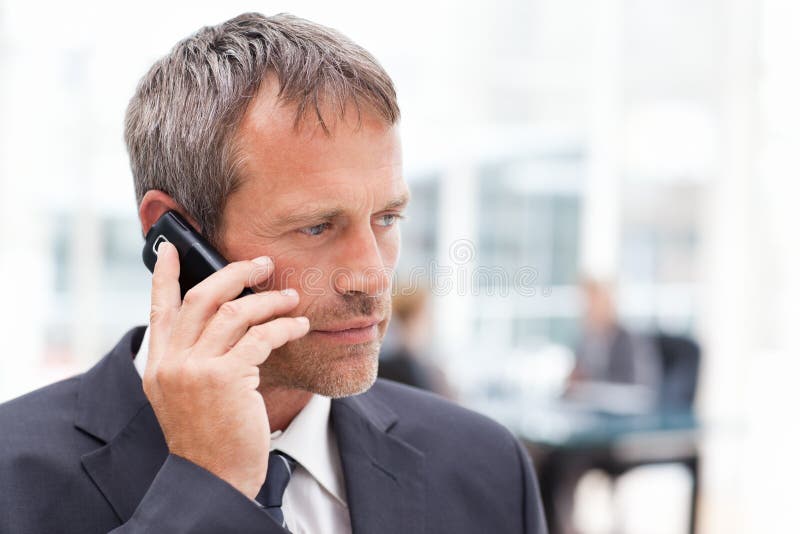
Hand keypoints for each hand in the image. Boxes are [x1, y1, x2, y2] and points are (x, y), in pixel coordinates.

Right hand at [143, 241, 309, 498]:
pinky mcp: (225, 377)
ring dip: (269, 300)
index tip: (173, 247)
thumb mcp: (187, 397)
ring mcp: (195, 369)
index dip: (166, 276)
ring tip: (291, 298)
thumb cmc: (211, 438)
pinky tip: (299, 326)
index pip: (160, 309)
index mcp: (158, 365)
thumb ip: (193, 360)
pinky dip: (284, 326)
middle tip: (261, 262)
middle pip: (202, 298)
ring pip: (235, 312)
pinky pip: (261, 336)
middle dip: (234, 273)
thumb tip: (222, 322)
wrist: (214, 479)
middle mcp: (172, 363)